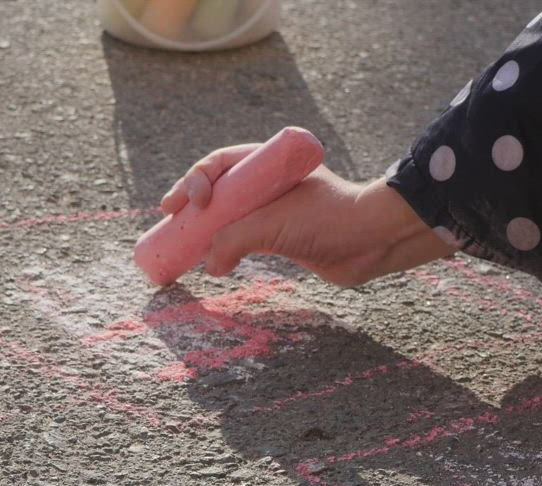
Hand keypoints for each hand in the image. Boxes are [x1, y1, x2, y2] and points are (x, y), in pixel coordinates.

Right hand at [160, 145, 454, 286]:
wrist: (372, 241)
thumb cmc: (328, 220)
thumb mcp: (273, 225)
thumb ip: (234, 241)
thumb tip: (209, 265)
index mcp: (268, 164)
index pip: (221, 164)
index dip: (197, 180)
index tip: (192, 202)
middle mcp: (267, 184)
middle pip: (218, 187)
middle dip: (190, 202)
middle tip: (168, 217)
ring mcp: (272, 211)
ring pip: (226, 215)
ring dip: (203, 228)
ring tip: (179, 243)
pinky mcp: (278, 238)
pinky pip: (239, 241)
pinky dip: (221, 250)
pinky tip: (208, 263)